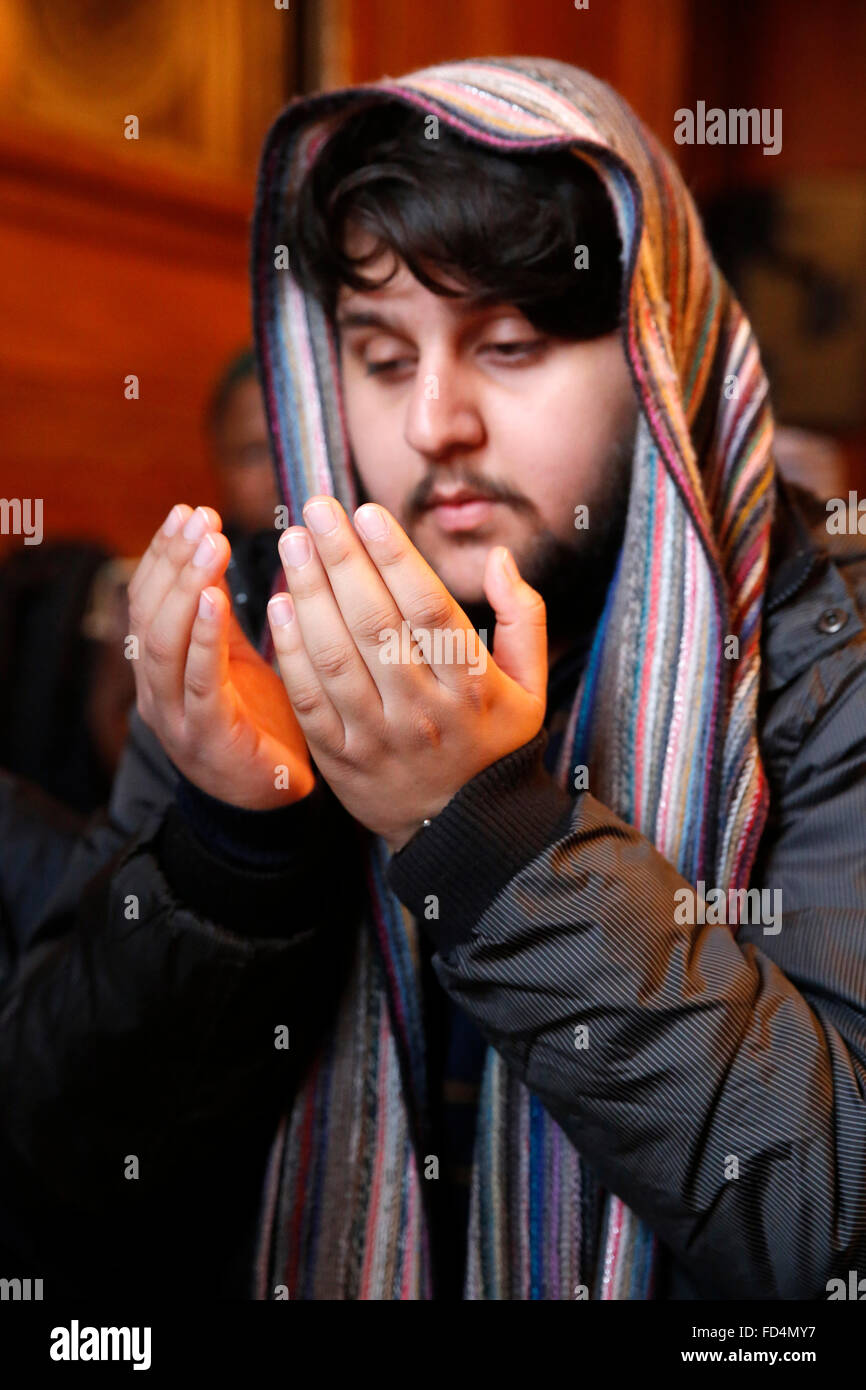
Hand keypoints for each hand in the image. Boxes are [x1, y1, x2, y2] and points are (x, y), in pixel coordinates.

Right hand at [128, 504, 314, 808]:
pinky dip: (203, 639)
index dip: (166, 552)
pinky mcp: (205, 737)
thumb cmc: (258, 720)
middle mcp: (156, 688)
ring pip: (162, 644)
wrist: (274, 797)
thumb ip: (220, 612)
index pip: (149, 597)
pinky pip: (197, 683)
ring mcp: (174, 715)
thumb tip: (215, 544)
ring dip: (186, 589)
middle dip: (174, 561)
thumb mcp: (236, 656)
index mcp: (162, 666)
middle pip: (149, 613)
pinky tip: (218, 602)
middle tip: (202, 519)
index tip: (191, 510)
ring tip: (212, 546)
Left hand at [266, 495, 546, 851]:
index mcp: (471, 686)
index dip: (395, 557)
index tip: (366, 511)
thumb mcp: (531, 686)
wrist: (463, 832)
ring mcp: (379, 736)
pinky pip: (310, 698)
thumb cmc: (495, 744)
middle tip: (317, 509)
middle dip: (342, 559)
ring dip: (309, 594)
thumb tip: (499, 557)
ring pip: (336, 655)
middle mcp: (423, 709)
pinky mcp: (342, 757)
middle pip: (375, 623)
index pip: (429, 609)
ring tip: (293, 541)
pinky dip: (292, 650)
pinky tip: (280, 605)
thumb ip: (523, 618)